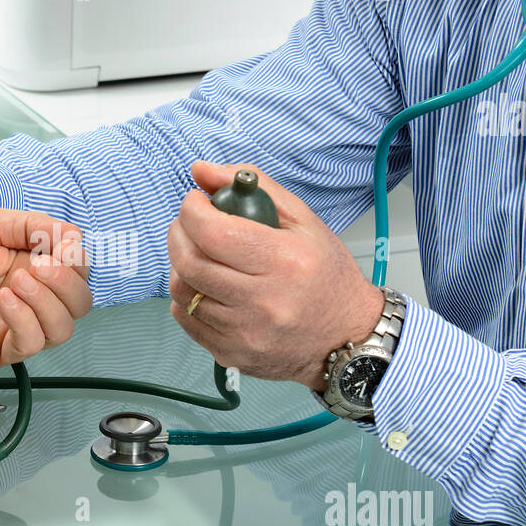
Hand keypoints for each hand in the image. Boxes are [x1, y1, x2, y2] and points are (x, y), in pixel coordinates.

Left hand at [0, 206, 91, 369]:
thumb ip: (28, 225)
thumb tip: (72, 234)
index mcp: (26, 263)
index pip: (76, 269)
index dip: (76, 258)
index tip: (60, 244)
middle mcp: (25, 296)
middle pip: (79, 302)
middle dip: (68, 282)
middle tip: (40, 266)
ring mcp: (11, 324)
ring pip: (62, 328)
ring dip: (50, 302)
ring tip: (18, 282)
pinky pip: (29, 344)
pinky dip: (26, 320)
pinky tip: (4, 300)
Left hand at [166, 162, 383, 391]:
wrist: (346, 336)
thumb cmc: (326, 276)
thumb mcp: (303, 220)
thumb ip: (254, 187)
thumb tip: (201, 171)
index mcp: (284, 261)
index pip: (213, 232)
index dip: (192, 211)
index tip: (195, 202)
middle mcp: (263, 301)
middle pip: (190, 262)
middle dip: (179, 234)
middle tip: (189, 225)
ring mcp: (245, 333)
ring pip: (183, 292)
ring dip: (181, 264)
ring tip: (200, 255)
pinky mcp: (232, 354)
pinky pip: (186, 319)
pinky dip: (186, 296)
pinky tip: (206, 286)